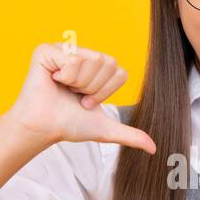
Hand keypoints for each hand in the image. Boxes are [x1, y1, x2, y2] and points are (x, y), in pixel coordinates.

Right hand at [5, 43, 155, 152]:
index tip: (86, 101)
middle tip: (75, 95)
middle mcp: (81, 54)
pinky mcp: (47, 50)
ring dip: (79, 83)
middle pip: (108, 62)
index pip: (119, 71)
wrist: (45, 127)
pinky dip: (66, 76)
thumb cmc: (69, 124)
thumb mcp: (106, 128)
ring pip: (92, 59)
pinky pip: (73, 59)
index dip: (105, 91)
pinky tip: (53, 81)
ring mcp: (64, 50)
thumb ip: (130, 134)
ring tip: (64, 89)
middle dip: (93, 87)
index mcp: (95, 67)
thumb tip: (154, 148)